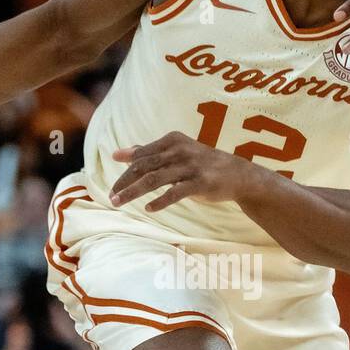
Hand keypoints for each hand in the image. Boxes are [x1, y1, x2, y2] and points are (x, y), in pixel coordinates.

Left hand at [110, 132, 253, 211]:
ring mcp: (190, 166)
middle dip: (124, 182)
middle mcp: (180, 150)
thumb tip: (120, 153)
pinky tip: (148, 208)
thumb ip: (150, 153)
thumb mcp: (177, 153)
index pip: (141, 155)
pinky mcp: (200, 182)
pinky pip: (175, 193)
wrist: (238, 174)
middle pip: (144, 166)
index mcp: (172, 140)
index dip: (124, 169)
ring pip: (154, 179)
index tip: (111, 184)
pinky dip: (160, 201)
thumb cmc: (203, 164)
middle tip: (111, 196)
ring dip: (134, 192)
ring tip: (119, 202)